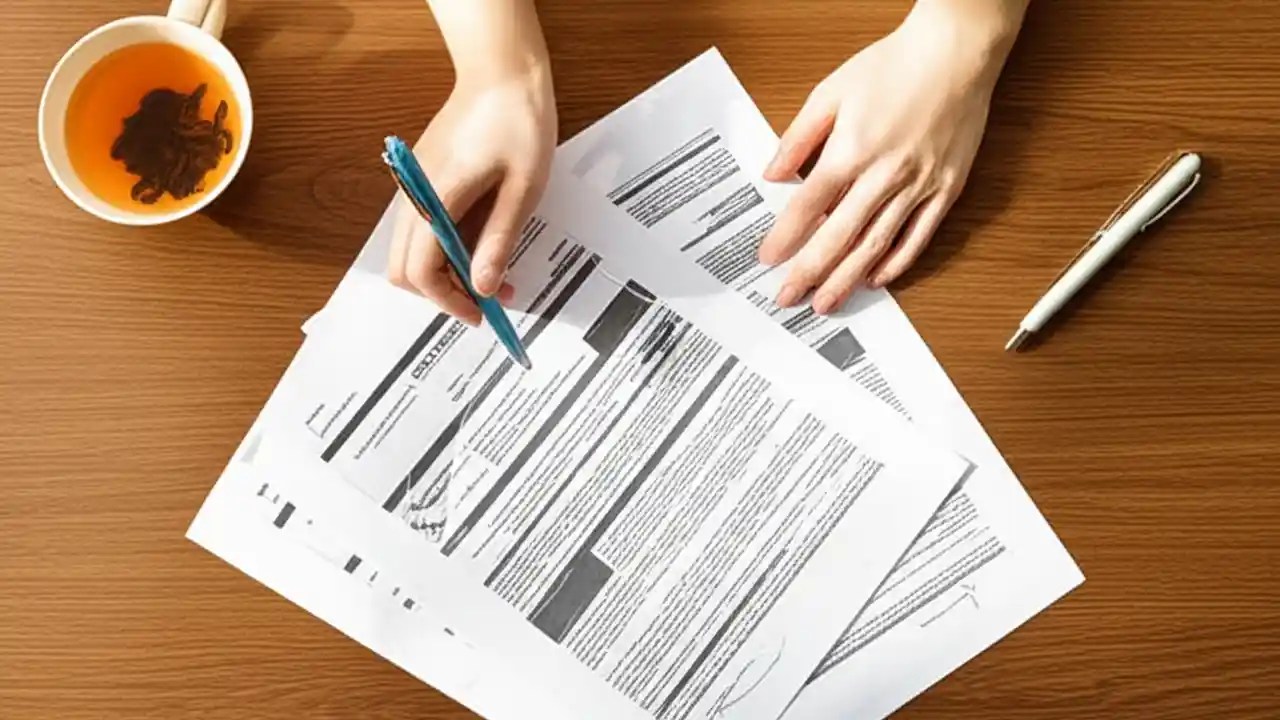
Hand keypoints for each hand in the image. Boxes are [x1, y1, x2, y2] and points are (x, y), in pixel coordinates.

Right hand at [387, 67, 555, 324]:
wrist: (502, 73)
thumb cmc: (518, 121)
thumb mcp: (523, 188)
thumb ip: (500, 240)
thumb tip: (484, 286)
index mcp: (436, 196)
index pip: (420, 271)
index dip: (449, 301)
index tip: (482, 313)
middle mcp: (413, 193)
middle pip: (405, 268)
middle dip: (444, 293)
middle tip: (489, 299)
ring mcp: (412, 184)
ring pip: (410, 251)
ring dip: (445, 272)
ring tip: (494, 273)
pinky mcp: (420, 179)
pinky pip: (421, 228)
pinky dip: (445, 248)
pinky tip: (482, 245)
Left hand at [759, 2, 1022, 313]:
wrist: (956, 51)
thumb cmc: (894, 65)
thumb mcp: (831, 92)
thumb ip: (798, 138)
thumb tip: (772, 173)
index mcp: (851, 150)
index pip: (809, 206)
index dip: (785, 237)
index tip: (768, 260)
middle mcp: (885, 174)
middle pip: (840, 236)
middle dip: (810, 272)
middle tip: (789, 298)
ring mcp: (919, 184)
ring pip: (878, 244)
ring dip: (849, 278)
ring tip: (827, 302)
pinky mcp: (947, 187)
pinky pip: (920, 235)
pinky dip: (897, 261)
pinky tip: (877, 278)